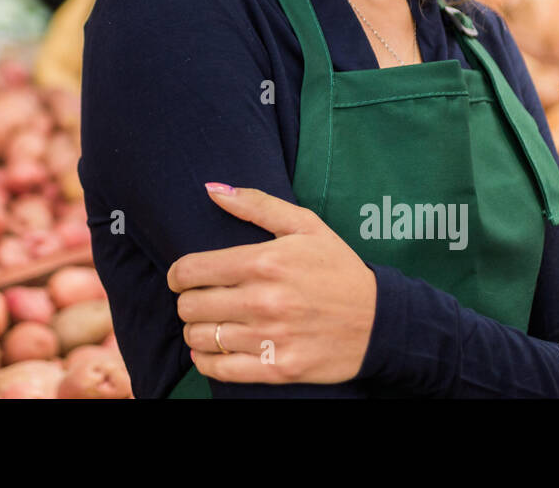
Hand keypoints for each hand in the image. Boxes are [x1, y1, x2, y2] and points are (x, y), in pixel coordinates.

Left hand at [166, 184, 377, 385]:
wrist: (381, 321)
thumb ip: (255, 204)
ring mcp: (271, 338)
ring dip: (196, 330)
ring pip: (201, 337)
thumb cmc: (338, 268)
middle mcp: (263, 300)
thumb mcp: (304, 225)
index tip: (181, 277)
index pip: (191, 270)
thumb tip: (211, 188)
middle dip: (187, 301)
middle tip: (199, 300)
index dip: (177, 274)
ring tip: (208, 323)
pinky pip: (220, 370)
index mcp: (264, 262)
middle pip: (190, 306)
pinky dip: (206, 360)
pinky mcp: (278, 368)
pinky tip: (212, 350)